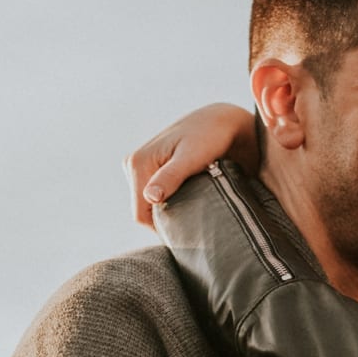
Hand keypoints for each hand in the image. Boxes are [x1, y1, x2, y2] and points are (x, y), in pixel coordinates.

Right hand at [124, 104, 258, 227]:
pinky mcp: (155, 171)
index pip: (141, 214)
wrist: (223, 121)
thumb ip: (171, 176)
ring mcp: (144, 168)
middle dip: (168, 222)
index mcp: (138, 162)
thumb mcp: (192, 156)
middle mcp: (134, 165)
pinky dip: (175, 205)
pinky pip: (159, 198)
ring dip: (173, 214)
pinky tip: (194, 205)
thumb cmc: (211, 135)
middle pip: (145, 212)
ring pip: (152, 207)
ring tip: (198, 213)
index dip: (163, 229)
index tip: (191, 235)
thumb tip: (151, 197)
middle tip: (197, 227)